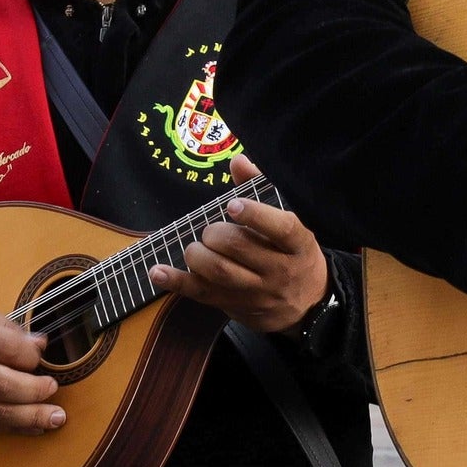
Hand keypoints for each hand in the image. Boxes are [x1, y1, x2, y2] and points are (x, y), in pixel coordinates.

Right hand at [0, 301, 63, 434]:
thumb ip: (5, 326)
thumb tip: (40, 345)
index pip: (8, 349)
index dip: (32, 355)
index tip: (40, 354)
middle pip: (5, 385)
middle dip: (36, 390)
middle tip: (53, 388)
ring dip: (33, 417)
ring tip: (57, 418)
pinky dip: (14, 428)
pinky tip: (35, 427)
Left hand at [144, 155, 326, 333]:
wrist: (308, 304)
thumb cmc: (293, 253)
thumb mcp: (289, 222)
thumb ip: (261, 189)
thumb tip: (238, 160)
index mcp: (298, 244)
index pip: (283, 229)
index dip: (256, 215)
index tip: (232, 205)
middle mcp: (280, 269)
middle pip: (241, 248)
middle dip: (216, 234)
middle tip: (211, 231)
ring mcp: (258, 292)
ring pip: (222, 273)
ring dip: (198, 255)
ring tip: (195, 248)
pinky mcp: (236, 305)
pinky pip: (203, 294)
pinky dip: (177, 282)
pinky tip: (158, 271)